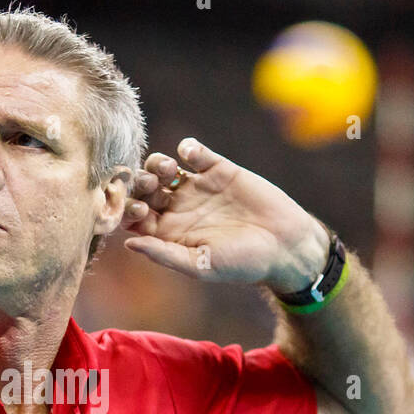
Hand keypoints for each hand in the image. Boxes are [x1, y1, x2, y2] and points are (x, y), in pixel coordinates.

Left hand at [121, 137, 330, 293]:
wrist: (285, 245)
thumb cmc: (242, 264)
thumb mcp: (200, 265)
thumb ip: (163, 254)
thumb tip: (128, 243)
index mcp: (169, 233)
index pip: (135, 217)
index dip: (129, 210)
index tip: (139, 209)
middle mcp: (179, 208)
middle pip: (144, 189)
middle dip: (141, 183)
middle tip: (151, 185)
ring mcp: (198, 187)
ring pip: (163, 168)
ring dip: (158, 164)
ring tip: (169, 170)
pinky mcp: (219, 169)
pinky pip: (195, 153)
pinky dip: (188, 148)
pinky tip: (192, 155)